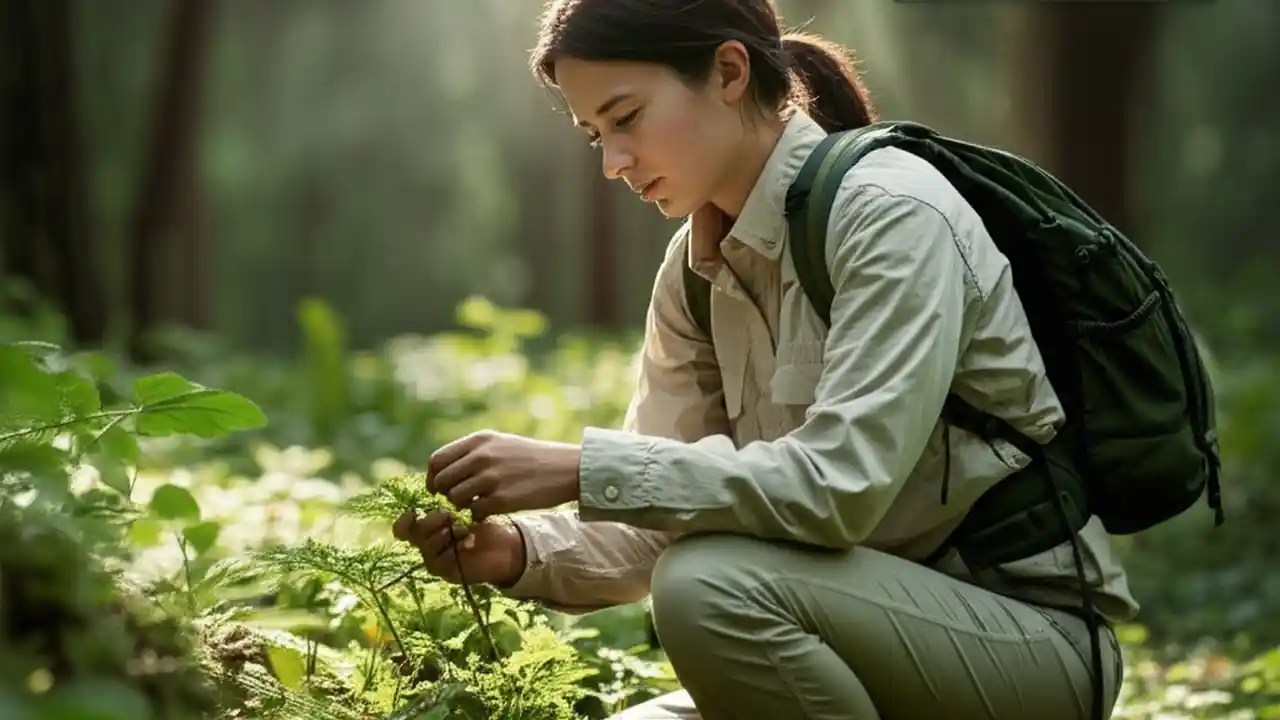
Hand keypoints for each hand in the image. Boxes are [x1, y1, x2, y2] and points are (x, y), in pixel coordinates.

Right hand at [392, 509, 524, 587]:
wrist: (505, 546)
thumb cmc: (483, 523)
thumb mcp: (465, 508)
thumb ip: (448, 502)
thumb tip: (436, 487)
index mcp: (426, 529)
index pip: (402, 529)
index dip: (404, 521)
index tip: (415, 511)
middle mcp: (427, 545)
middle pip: (413, 536)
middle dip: (430, 522)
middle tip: (448, 514)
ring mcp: (436, 560)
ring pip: (426, 548)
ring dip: (443, 535)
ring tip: (463, 528)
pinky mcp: (448, 573)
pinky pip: (440, 563)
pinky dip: (453, 550)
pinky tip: (468, 541)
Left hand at [426, 430, 580, 519]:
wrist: (565, 469)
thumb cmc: (530, 458)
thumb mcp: (500, 443)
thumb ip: (471, 453)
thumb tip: (442, 471)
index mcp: (479, 440)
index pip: (438, 460)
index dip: (433, 478)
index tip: (437, 489)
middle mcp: (481, 456)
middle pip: (442, 481)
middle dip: (445, 494)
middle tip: (459, 499)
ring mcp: (491, 478)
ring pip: (455, 498)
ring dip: (462, 505)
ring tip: (477, 503)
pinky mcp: (502, 499)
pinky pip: (474, 512)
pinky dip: (478, 515)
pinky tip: (490, 511)